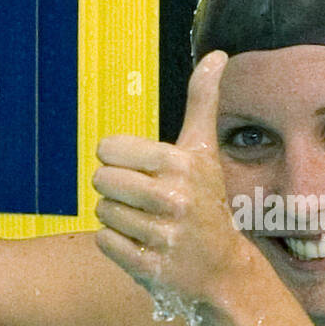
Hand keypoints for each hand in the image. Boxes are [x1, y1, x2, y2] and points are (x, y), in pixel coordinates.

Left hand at [92, 51, 249, 304]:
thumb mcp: (204, 151)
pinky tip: (143, 246)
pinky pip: (104, 242)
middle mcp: (174, 199)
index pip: (108, 149)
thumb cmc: (206, 202)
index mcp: (182, 164)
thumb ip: (203, 102)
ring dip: (118, 219)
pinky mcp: (149, 267)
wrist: (223, 270)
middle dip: (117, 190)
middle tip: (145, 202)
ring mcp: (163, 235)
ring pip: (102, 211)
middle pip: (101, 180)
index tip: (145, 172)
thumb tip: (216, 55)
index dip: (120, 160)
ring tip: (147, 225)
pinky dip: (117, 245)